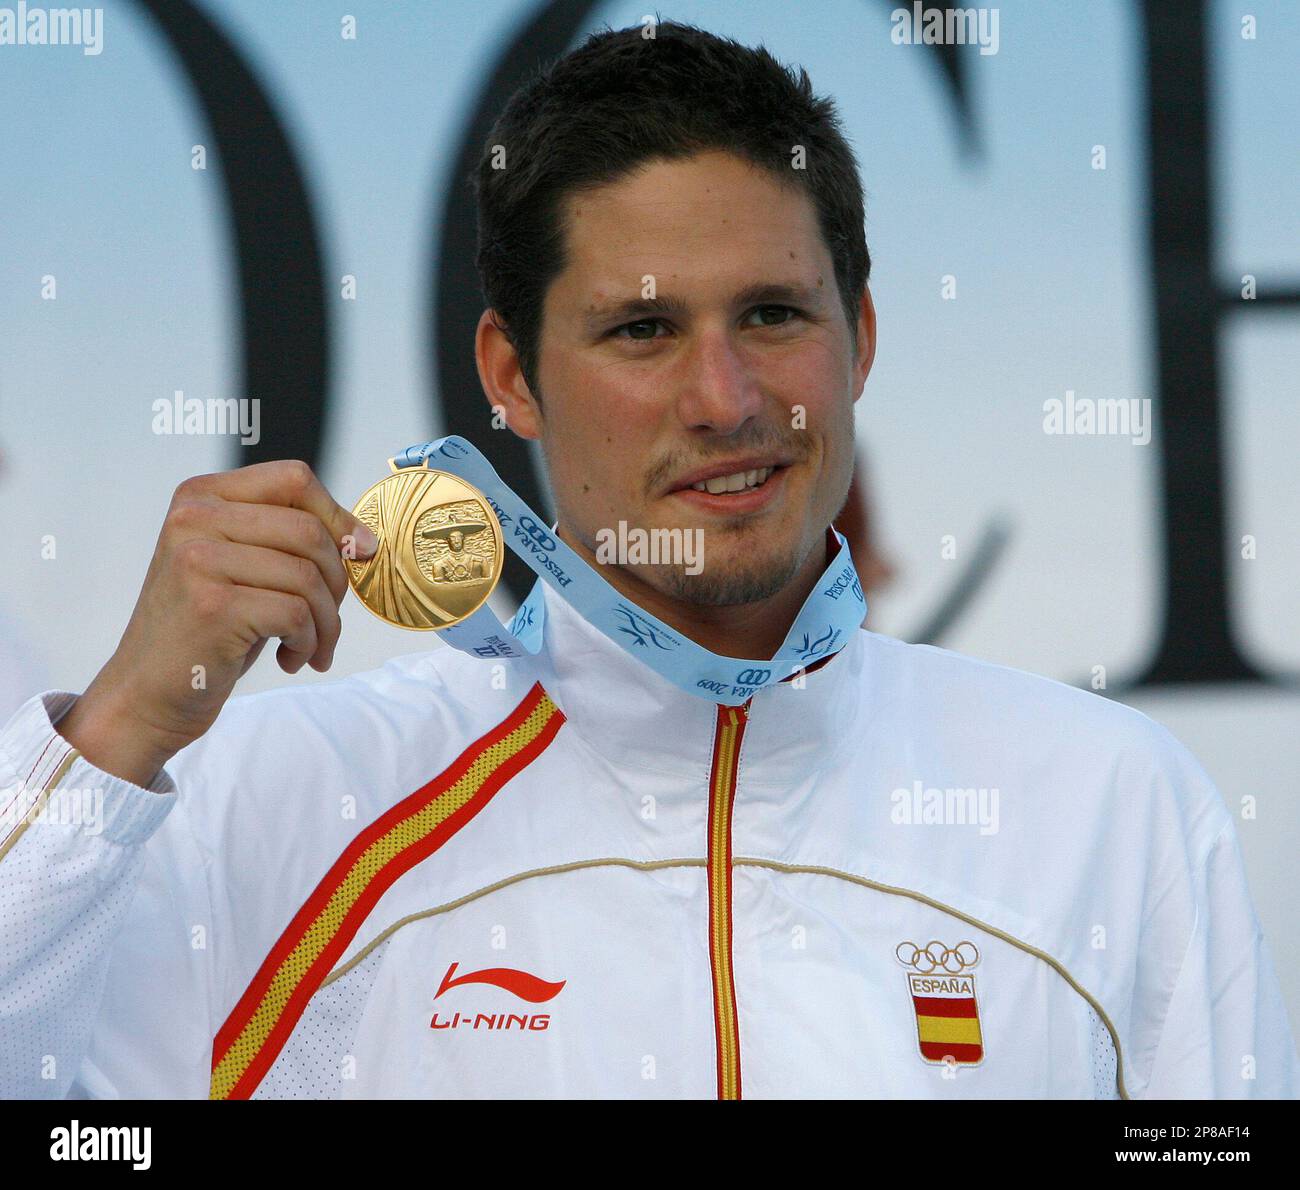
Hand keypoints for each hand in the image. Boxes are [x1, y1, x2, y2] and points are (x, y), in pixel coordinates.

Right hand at [57, 460, 377, 787]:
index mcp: (201, 497)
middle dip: (336, 582)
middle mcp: (193, 519)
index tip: (357, 553)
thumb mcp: (242, 567)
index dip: (337, 516)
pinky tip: (290, 659)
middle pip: (309, 531)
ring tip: (310, 647)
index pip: (295, 480)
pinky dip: (308, 644)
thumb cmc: (207, 631)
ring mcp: (198, 560)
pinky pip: (296, 615)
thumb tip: (363, 539)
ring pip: (308, 576)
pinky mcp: (211, 605)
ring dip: (326, 622)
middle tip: (325, 620)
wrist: (146, 694)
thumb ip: (289, 540)